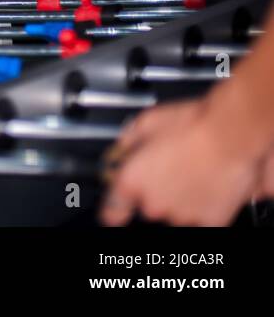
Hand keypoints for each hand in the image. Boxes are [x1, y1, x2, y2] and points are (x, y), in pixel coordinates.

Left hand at [100, 97, 266, 225]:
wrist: (231, 134)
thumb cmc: (192, 124)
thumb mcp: (145, 122)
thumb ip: (128, 142)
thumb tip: (124, 148)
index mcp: (130, 180)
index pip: (113, 208)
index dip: (116, 205)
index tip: (117, 207)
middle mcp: (153, 203)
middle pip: (147, 204)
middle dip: (155, 190)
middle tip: (171, 168)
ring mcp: (182, 215)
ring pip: (174, 212)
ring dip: (180, 197)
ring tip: (193, 173)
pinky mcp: (210, 221)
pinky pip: (201, 219)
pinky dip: (204, 206)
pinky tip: (208, 186)